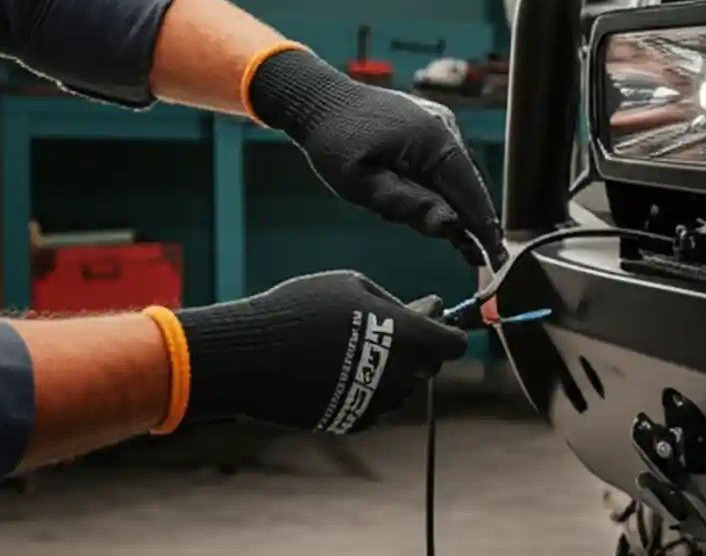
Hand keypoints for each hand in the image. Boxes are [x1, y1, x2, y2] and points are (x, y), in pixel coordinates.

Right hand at [177, 271, 465, 432]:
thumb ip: (395, 302)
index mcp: (406, 336)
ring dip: (391, 370)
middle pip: (428, 367)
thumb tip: (428, 308)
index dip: (448, 332)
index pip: (452, 345)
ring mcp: (375, 402)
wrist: (253, 355)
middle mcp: (399, 374)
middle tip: (389, 328)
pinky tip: (337, 369)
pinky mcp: (351, 421)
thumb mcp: (352, 285)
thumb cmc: (302, 309)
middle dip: (418, 349)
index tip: (435, 323)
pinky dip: (366, 389)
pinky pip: (373, 404)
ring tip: (353, 348)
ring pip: (401, 387)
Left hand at [247, 48, 505, 265]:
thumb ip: (408, 206)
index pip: (472, 195)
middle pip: (468, 187)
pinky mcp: (433, 124)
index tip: (499, 261)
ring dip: (447, 203)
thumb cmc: (335, 143)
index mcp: (436, 141)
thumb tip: (451, 227)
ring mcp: (442, 123)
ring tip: (411, 217)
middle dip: (465, 220)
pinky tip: (415, 197)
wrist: (318, 99)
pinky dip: (437, 186)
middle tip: (466, 255)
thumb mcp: (362, 185)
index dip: (485, 231)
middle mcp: (448, 128)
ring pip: (456, 177)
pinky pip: (445, 163)